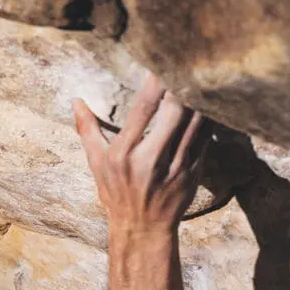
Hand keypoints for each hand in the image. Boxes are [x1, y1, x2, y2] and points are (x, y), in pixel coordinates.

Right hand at [73, 74, 207, 233]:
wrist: (142, 229)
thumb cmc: (116, 193)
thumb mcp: (96, 163)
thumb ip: (87, 129)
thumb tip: (77, 100)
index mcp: (124, 154)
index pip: (143, 108)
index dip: (155, 82)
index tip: (161, 60)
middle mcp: (150, 160)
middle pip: (174, 112)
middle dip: (182, 84)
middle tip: (189, 60)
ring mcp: (175, 168)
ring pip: (194, 123)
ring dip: (199, 97)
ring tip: (203, 74)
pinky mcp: (193, 173)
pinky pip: (206, 140)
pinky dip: (209, 119)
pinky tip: (212, 100)